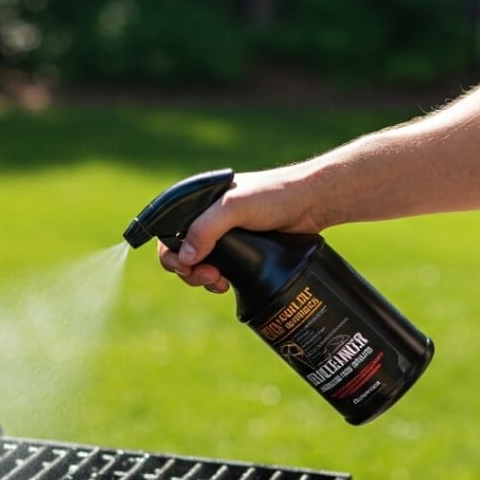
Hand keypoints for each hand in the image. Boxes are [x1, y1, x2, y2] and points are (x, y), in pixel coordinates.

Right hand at [157, 167, 318, 292]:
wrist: (311, 203)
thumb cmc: (274, 196)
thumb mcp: (235, 208)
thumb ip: (207, 229)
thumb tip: (185, 259)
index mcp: (197, 201)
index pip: (167, 229)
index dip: (171, 253)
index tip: (186, 268)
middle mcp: (206, 217)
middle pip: (180, 251)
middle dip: (188, 270)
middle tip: (209, 277)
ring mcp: (222, 235)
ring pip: (197, 264)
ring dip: (201, 278)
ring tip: (219, 282)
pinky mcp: (238, 250)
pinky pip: (216, 268)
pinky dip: (215, 280)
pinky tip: (226, 284)